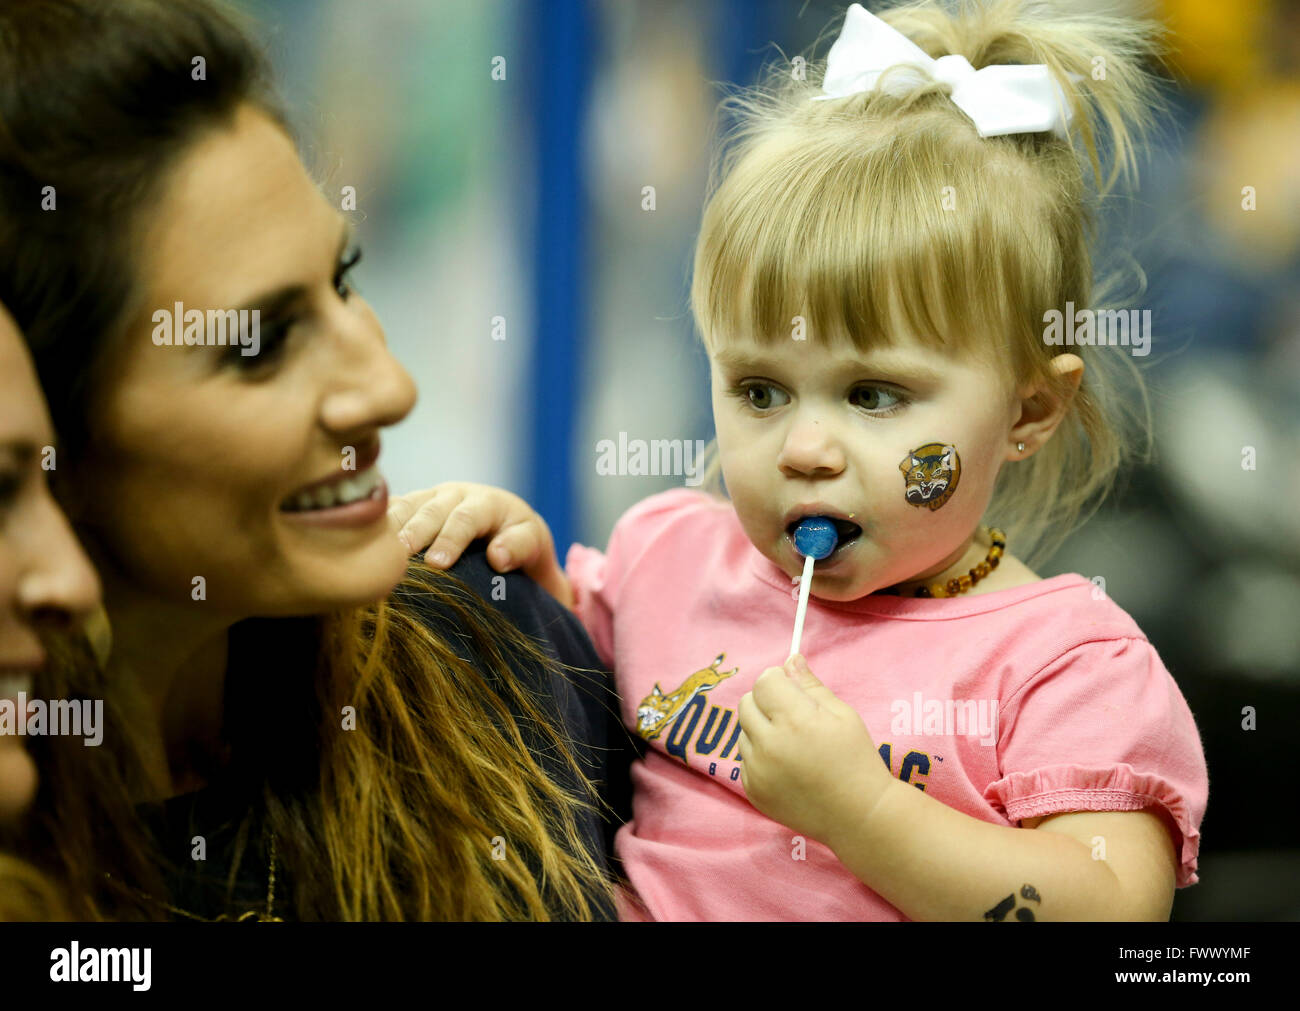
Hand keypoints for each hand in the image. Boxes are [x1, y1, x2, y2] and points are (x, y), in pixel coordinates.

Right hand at [388, 482, 572, 607]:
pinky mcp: (410, 506)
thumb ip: (520, 548)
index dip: (451, 539)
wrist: (505, 529)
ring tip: (373, 549)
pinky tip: (356, 537)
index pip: (467, 518)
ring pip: (405, 508)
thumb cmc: (519, 543)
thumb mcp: (532, 544)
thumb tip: (497, 558)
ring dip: (389, 528)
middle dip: (416, 533)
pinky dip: (374, 524)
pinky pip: (388, 512)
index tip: (439, 564)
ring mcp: (429, 498)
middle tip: (401, 557)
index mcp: (486, 501)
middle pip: (431, 511)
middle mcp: (455, 494)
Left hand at [737, 654, 892, 845]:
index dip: (778, 681)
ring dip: (762, 731)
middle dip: (766, 702)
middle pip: (746, 703)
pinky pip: (745, 760)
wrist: (859, 815)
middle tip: (791, 716)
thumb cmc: (856, 759)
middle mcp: (770, 745)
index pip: (764, 681)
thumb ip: (810, 686)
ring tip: (793, 746)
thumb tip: (789, 660)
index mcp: (794, 720)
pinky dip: (760, 758)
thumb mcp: (842, 715)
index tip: (791, 690)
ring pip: (744, 731)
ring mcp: (758, 771)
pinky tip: (788, 767)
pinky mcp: (753, 791)